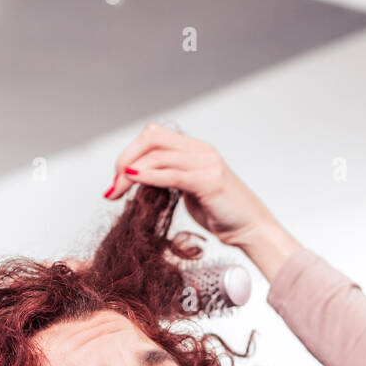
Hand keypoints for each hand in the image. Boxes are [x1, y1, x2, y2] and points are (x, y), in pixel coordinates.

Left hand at [104, 123, 278, 248]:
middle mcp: (201, 151)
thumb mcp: (189, 192)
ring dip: (130, 173)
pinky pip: (171, 174)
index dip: (129, 152)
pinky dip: (147, 176)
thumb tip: (138, 177)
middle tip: (113, 185)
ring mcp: (206, 164)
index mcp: (196, 149)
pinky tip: (133, 182)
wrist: (252, 229)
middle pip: (151, 138)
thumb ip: (168, 180)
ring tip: (117, 191)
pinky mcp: (209, 182)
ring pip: (157, 156)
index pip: (153, 136)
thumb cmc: (221, 214)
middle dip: (125, 159)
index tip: (117, 179)